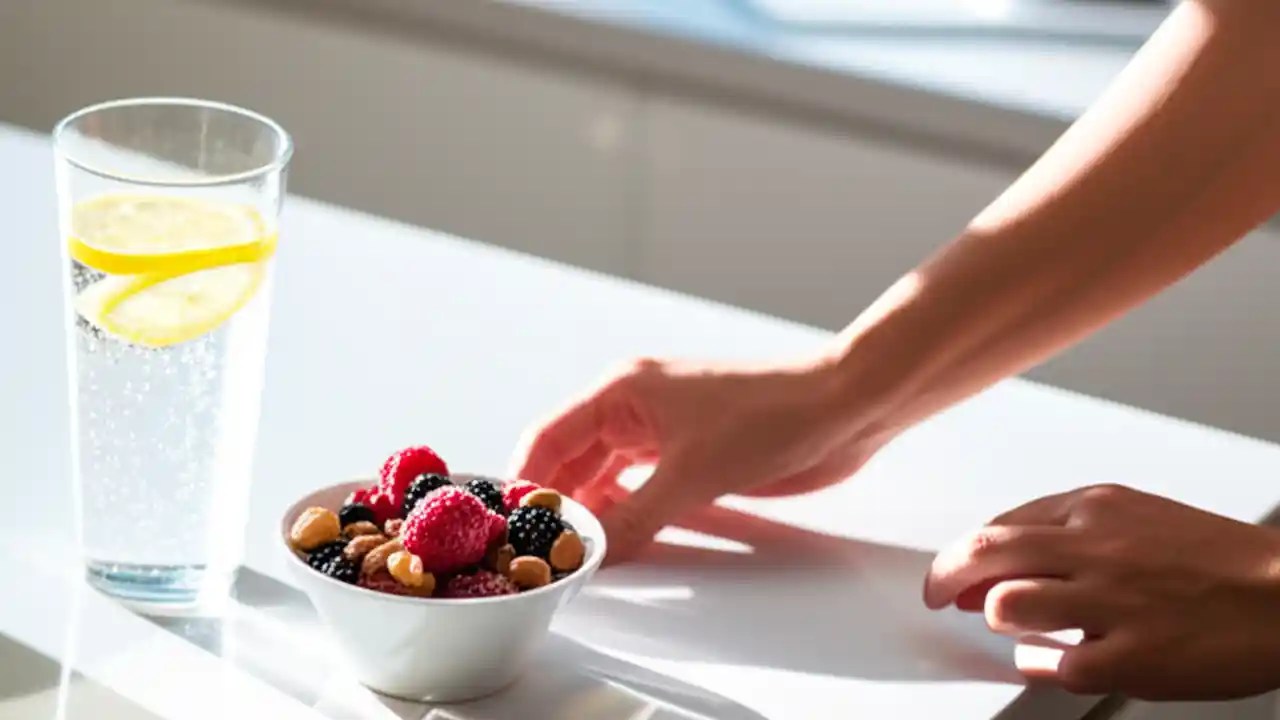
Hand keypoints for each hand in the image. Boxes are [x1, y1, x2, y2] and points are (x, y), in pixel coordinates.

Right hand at [508, 357, 887, 562]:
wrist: (840, 408)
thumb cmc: (770, 416)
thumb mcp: (692, 475)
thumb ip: (634, 518)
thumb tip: (592, 554)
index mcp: (621, 392)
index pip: (549, 438)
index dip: (525, 482)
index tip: (509, 526)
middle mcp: (632, 409)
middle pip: (571, 460)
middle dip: (556, 503)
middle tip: (539, 553)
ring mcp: (660, 432)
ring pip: (603, 477)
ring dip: (589, 512)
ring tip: (574, 554)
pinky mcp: (687, 455)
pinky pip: (636, 487)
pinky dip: (623, 513)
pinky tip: (616, 541)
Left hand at [924, 484, 1279, 700]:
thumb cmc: (1216, 561)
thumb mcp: (1136, 518)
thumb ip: (1069, 530)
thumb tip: (1006, 555)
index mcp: (1096, 508)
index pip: (1000, 523)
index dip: (964, 552)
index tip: (952, 570)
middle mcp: (1096, 547)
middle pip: (986, 554)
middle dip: (947, 577)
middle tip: (940, 596)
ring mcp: (1111, 602)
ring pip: (1007, 605)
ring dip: (998, 617)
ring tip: (1015, 624)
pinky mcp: (1130, 656)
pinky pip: (1052, 663)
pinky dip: (1039, 662)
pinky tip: (1051, 657)